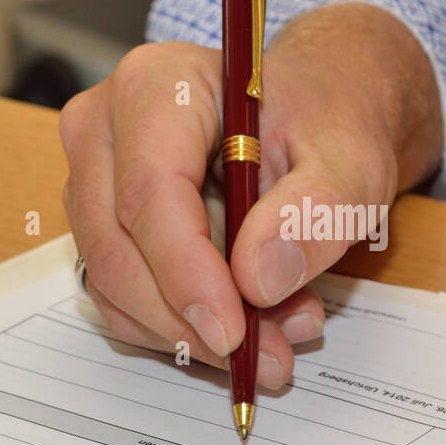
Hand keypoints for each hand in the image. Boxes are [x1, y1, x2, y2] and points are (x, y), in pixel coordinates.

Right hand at [60, 2, 441, 387]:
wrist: (317, 114)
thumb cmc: (327, 122)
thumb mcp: (352, 160)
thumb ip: (314, 212)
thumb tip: (259, 278)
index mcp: (159, 86)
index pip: (150, 192)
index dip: (187, 273)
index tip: (234, 332)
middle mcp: (105, 128)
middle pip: (118, 247)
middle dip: (189, 319)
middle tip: (268, 358)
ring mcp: (94, 179)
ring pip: (115, 284)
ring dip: (190, 332)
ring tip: (277, 338)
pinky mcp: (103, 227)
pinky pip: (123, 299)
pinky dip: (181, 329)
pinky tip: (250, 327)